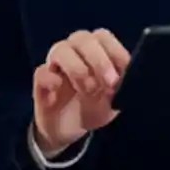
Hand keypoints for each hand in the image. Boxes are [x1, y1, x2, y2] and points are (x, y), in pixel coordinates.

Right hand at [32, 29, 129, 156]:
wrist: (70, 132)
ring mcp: (55, 65)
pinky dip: (51, 79)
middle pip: (83, 38)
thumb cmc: (95, 107)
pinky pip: (41, 72)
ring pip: (61, 49)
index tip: (125, 72)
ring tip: (88, 89)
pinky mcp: (41, 82)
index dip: (115, 51)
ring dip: (77, 68)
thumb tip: (128, 79)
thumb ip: (121, 88)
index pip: (103, 37)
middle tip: (109, 82)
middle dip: (99, 59)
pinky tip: (60, 90)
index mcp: (95, 50)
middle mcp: (74, 51)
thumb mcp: (113, 101)